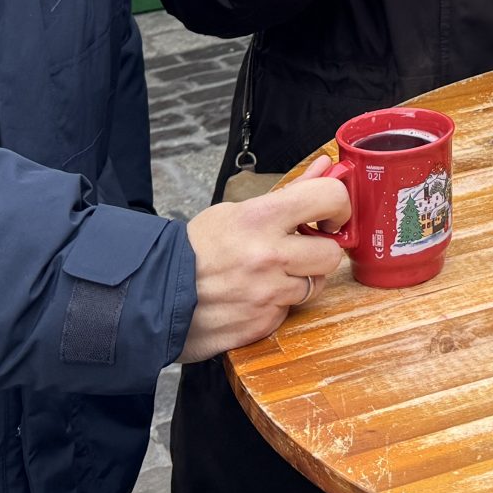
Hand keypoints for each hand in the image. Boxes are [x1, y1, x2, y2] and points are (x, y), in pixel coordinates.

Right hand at [178, 172, 349, 361]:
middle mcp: (268, 257)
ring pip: (315, 285)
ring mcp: (267, 295)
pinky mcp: (263, 325)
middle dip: (321, 251)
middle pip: (332, 253)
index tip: (331, 215)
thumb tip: (328, 167)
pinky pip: (289, 311)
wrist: (153, 295)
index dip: (339, 206)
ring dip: (301, 280)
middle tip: (300, 249)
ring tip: (271, 274)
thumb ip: (289, 192)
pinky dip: (278, 305)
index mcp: (260, 219)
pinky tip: (255, 297)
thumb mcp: (237, 211)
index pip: (328, 197)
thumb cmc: (196, 249)